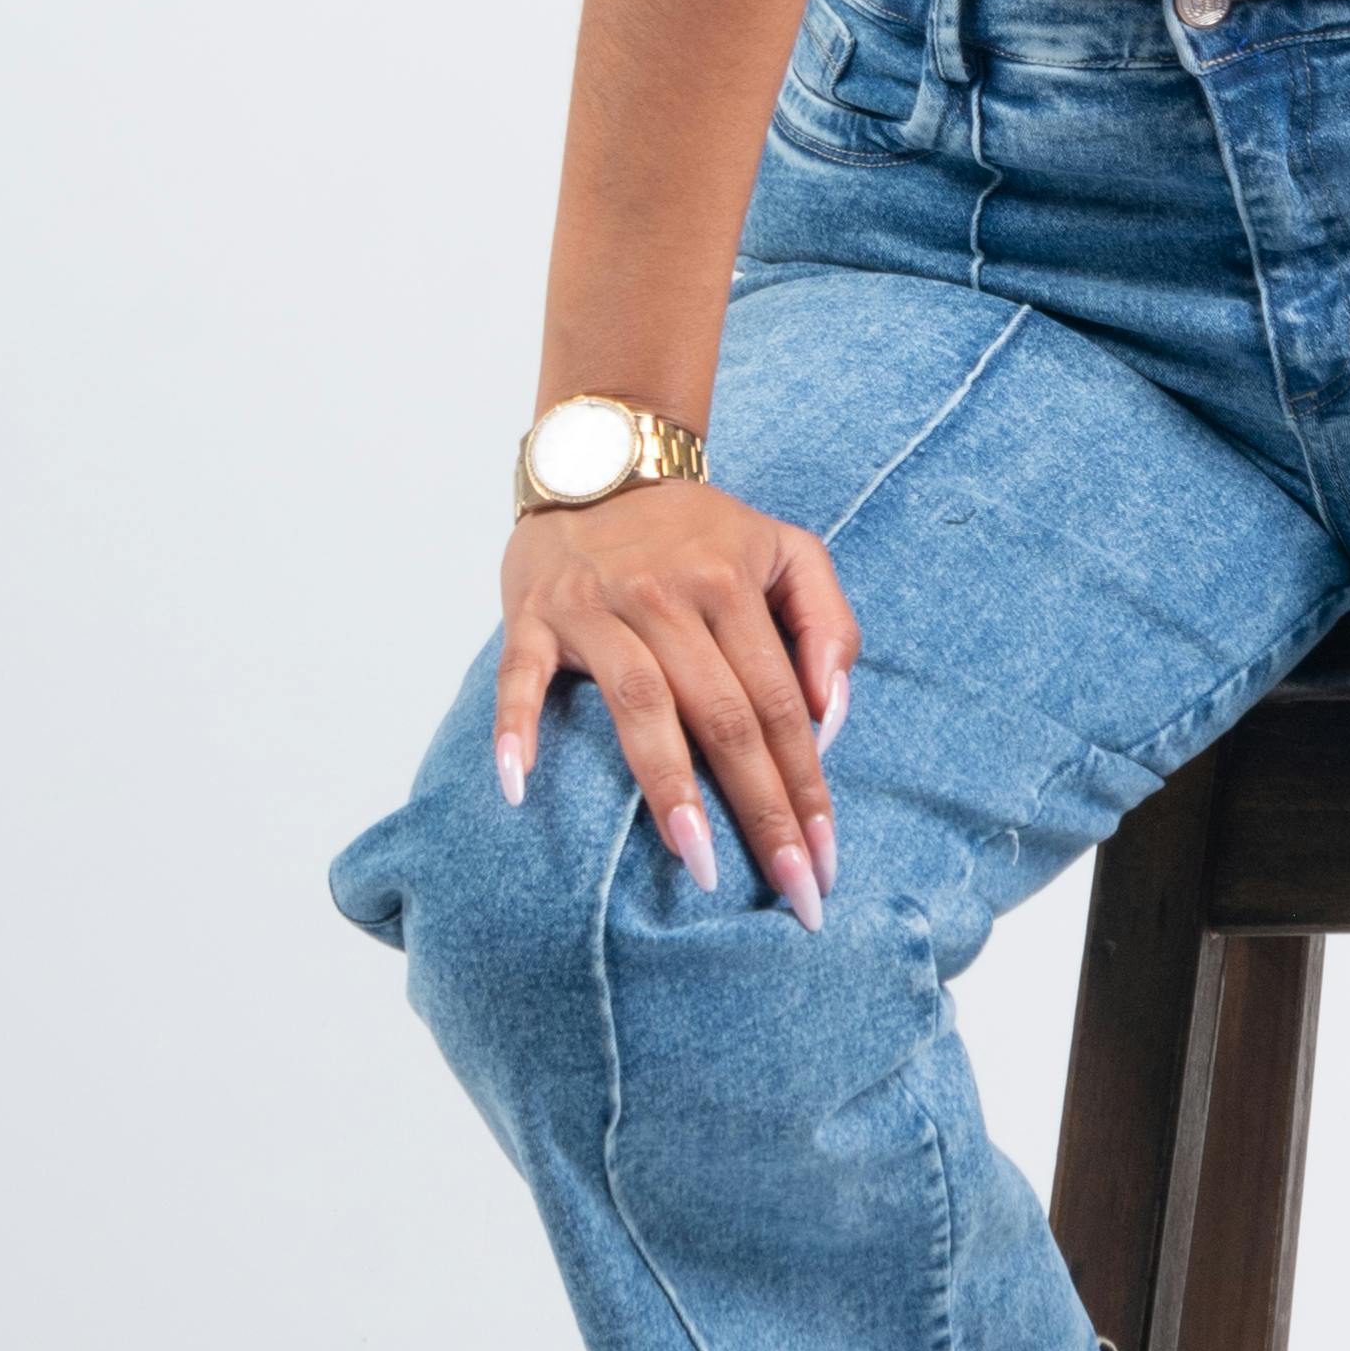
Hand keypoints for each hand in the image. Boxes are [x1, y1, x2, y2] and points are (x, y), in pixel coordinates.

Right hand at [494, 478, 857, 926]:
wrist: (603, 460)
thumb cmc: (700, 531)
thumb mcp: (787, 551)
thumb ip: (828, 623)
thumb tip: (833, 713)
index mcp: (731, 587)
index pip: (780, 704)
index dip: (807, 785)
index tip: (825, 860)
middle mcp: (668, 598)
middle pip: (724, 717)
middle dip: (761, 809)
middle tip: (789, 890)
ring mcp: (597, 609)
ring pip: (640, 705)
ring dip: (669, 787)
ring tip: (698, 862)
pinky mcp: (534, 614)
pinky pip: (521, 676)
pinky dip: (516, 726)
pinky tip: (518, 786)